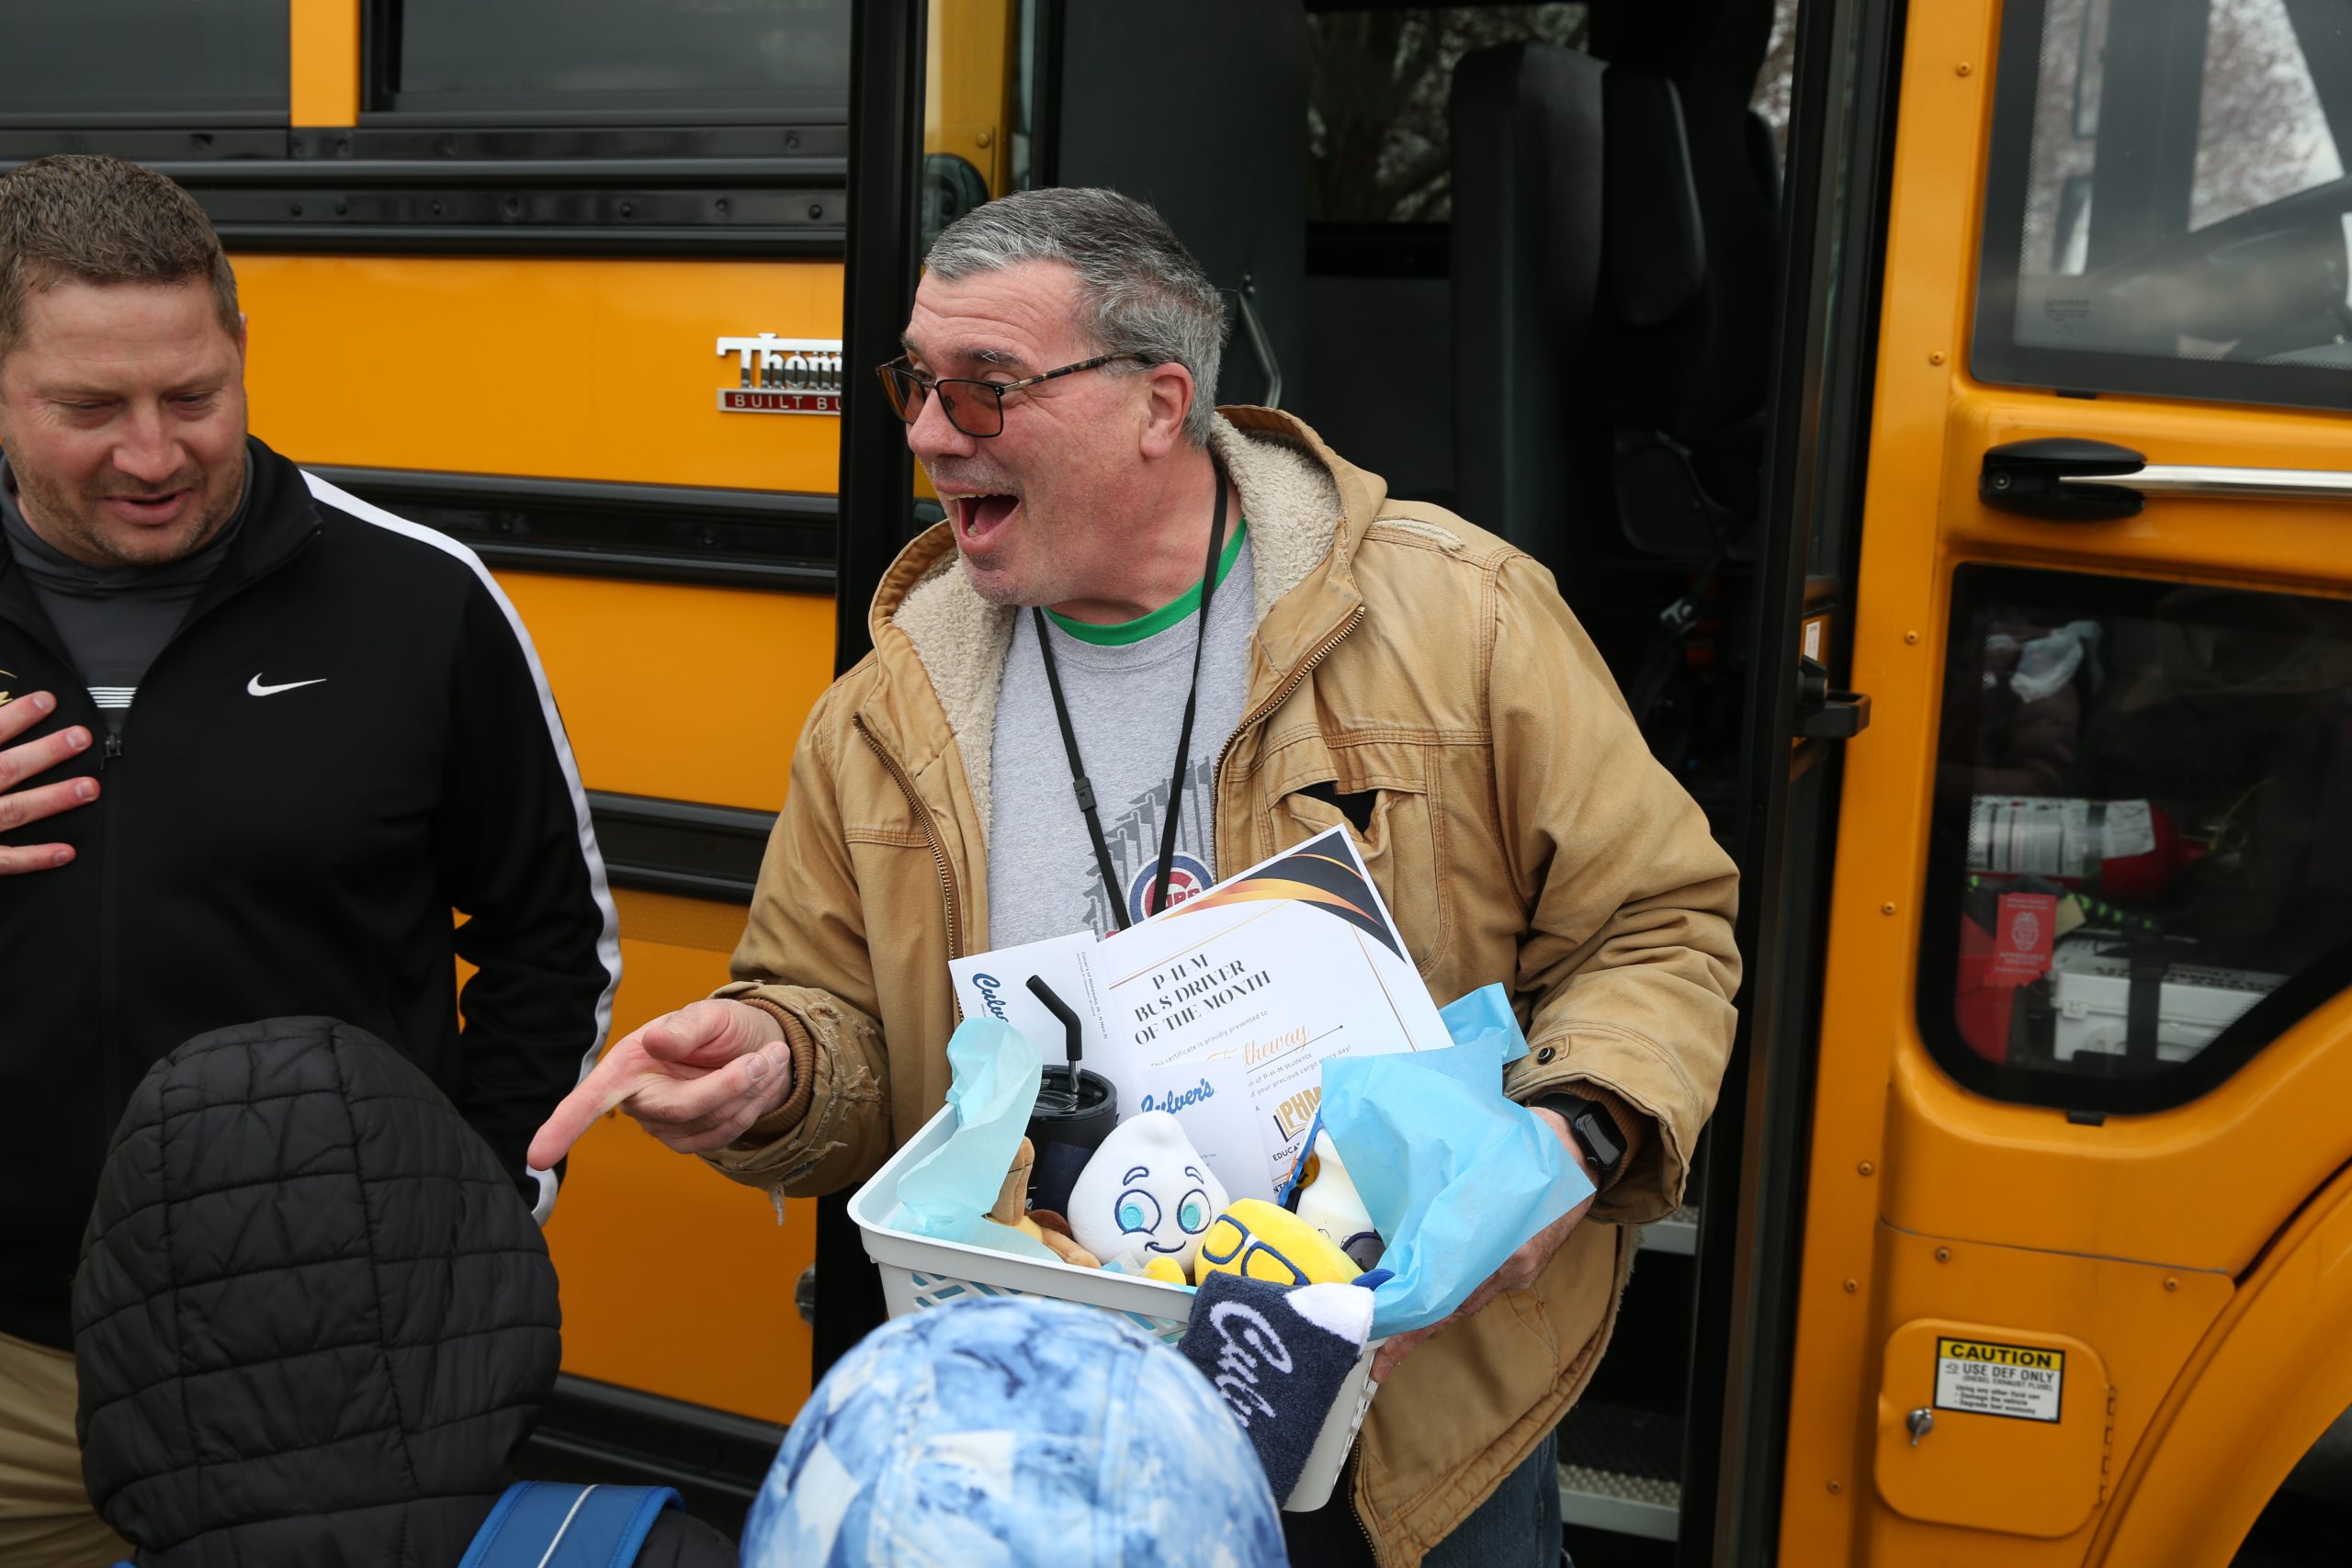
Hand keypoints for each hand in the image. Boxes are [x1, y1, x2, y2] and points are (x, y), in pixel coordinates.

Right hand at [0, 693, 97, 874]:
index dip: (15, 716)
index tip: (48, 701)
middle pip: (7, 768)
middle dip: (47, 753)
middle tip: (83, 738)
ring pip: (15, 810)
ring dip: (53, 799)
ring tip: (89, 787)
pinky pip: (6, 860)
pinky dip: (36, 857)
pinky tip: (68, 851)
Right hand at [527, 998, 791, 1168]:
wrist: (760, 1048)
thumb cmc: (727, 1028)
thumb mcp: (712, 1015)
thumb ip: (687, 1026)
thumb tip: (655, 1040)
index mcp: (629, 1063)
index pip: (590, 1099)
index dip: (563, 1126)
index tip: (536, 1156)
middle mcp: (638, 1098)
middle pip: (679, 1110)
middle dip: (730, 1084)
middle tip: (768, 1055)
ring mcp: (663, 1126)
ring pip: (708, 1126)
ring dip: (748, 1093)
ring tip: (765, 1060)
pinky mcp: (689, 1141)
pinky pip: (723, 1137)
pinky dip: (750, 1108)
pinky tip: (757, 1085)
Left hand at [1370, 1106, 1595, 1380]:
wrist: (1579, 1152)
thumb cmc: (1528, 1150)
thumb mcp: (1485, 1170)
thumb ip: (1447, 1201)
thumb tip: (1399, 1230)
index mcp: (1504, 1249)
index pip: (1449, 1298)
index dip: (1415, 1327)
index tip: (1387, 1351)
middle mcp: (1512, 1268)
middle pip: (1455, 1308)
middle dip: (1416, 1333)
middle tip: (1381, 1361)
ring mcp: (1519, 1270)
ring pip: (1466, 1300)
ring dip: (1432, 1316)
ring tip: (1396, 1340)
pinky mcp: (1521, 1267)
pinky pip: (1480, 1286)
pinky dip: (1452, 1293)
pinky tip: (1430, 1298)